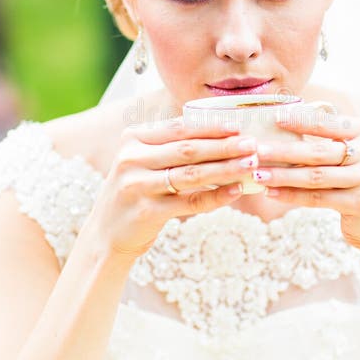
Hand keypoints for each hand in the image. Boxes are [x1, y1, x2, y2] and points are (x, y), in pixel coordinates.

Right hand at [80, 117, 258, 264]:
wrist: (106, 233)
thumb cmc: (136, 192)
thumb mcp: (143, 162)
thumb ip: (171, 147)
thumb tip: (220, 133)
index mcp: (133, 139)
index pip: (178, 128)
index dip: (210, 126)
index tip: (238, 125)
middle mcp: (132, 159)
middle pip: (188, 149)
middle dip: (224, 146)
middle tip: (252, 144)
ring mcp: (138, 186)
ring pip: (192, 174)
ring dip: (225, 168)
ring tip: (250, 164)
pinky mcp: (147, 212)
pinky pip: (190, 202)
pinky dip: (216, 196)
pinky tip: (236, 191)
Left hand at [251, 110, 359, 250]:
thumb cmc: (355, 183)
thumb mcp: (350, 156)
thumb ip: (326, 140)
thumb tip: (284, 122)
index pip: (328, 123)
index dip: (301, 121)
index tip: (275, 119)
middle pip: (318, 151)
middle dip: (283, 151)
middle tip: (257, 150)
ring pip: (316, 176)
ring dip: (283, 175)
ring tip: (259, 173)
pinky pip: (318, 198)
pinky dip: (292, 195)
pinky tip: (272, 193)